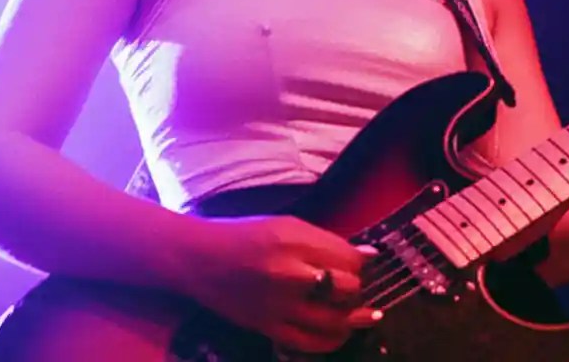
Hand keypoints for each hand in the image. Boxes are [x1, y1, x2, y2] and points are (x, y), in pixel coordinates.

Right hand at [178, 215, 382, 353]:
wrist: (199, 260)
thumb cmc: (245, 236)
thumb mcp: (288, 226)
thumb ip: (328, 242)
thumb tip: (369, 255)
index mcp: (295, 242)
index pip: (349, 259)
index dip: (361, 262)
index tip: (360, 262)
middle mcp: (290, 275)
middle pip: (348, 289)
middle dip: (357, 288)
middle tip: (353, 285)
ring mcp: (279, 306)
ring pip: (336, 321)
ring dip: (353, 318)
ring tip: (361, 314)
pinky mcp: (269, 329)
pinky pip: (312, 343)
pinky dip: (332, 339)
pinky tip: (339, 331)